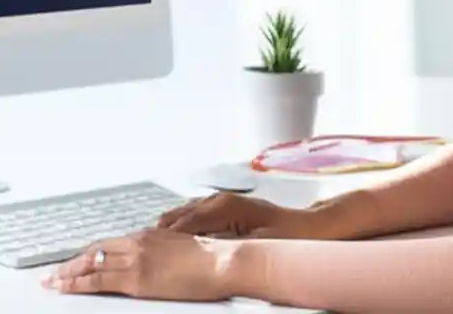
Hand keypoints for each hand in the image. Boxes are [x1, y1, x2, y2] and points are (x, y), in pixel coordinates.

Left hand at [44, 229, 237, 301]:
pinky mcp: (136, 279)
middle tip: (54, 271)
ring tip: (52, 281)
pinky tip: (67, 288)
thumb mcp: (179, 249)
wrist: (221, 262)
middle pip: (95, 251)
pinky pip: (98, 281)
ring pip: (90, 264)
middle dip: (72, 262)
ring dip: (68, 273)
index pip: (109, 244)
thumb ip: (160, 252)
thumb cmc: (209, 259)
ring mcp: (135, 260)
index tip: (77, 260)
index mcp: (147, 235)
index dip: (90, 253)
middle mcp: (136, 243)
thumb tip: (152, 261)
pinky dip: (78, 283)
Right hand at [157, 191, 325, 238]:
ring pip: (182, 213)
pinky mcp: (224, 207)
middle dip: (160, 234)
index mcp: (224, 207)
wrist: (308, 226)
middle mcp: (218, 200)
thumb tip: (205, 253)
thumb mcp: (257, 245)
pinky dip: (180, 225)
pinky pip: (192, 213)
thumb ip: (228, 249)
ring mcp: (220, 201)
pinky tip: (174, 238)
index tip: (148, 250)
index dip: (165, 240)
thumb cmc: (288, 235)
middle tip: (143, 250)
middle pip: (177, 216)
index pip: (184, 224)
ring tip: (152, 246)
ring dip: (168, 229)